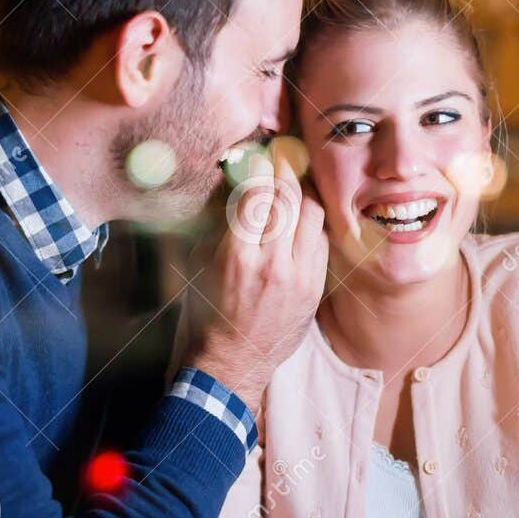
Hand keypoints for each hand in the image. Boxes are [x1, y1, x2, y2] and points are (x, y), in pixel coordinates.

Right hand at [186, 150, 326, 412]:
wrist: (231, 364)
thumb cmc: (204, 314)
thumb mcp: (197, 264)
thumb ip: (218, 223)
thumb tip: (233, 182)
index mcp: (235, 256)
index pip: (255, 193)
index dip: (258, 166)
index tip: (258, 154)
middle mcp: (271, 263)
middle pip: (287, 197)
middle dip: (283, 171)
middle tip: (280, 155)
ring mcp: (298, 277)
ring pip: (311, 214)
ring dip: (303, 193)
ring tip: (294, 184)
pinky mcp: (314, 288)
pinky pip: (321, 240)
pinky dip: (312, 222)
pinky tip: (303, 217)